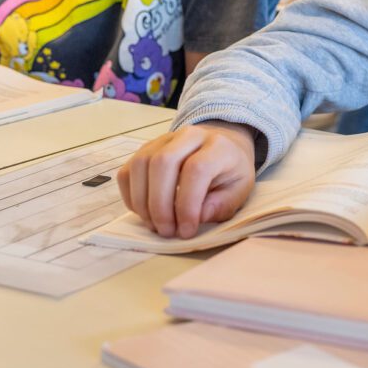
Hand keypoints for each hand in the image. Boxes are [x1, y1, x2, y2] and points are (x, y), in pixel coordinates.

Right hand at [115, 121, 256, 238]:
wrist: (222, 145)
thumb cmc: (229, 172)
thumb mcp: (240, 190)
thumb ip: (223, 204)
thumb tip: (200, 216)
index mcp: (218, 146)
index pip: (196, 169)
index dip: (187, 204)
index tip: (187, 230)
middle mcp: (189, 136)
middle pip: (162, 163)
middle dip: (160, 205)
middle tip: (167, 231)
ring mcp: (163, 139)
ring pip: (141, 165)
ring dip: (143, 202)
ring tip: (156, 225)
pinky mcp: (145, 149)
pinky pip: (128, 171)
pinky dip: (131, 197)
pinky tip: (145, 212)